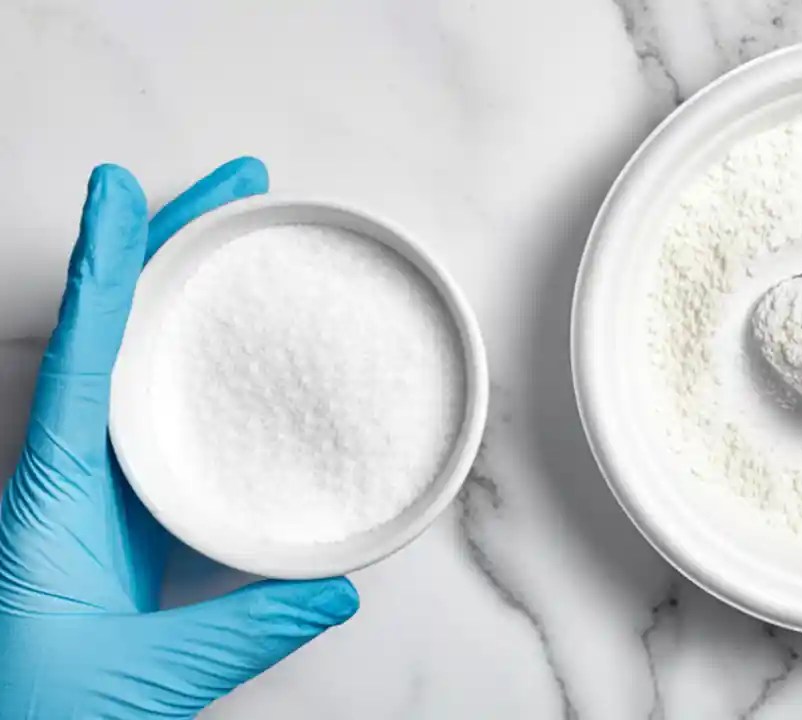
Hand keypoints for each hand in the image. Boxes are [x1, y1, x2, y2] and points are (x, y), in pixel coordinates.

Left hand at [0, 159, 358, 718]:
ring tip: (240, 240)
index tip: (117, 187)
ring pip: (140, 364)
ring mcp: (96, 491)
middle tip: (235, 187)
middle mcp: (70, 473)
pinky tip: (235, 352)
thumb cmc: (35, 714)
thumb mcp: (142, 677)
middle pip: (117, 328)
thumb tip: (335, 586)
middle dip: (169, 243)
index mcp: (52, 495)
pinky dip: (196, 365)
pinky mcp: (123, 516)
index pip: (82, 356)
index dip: (104, 266)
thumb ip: (242, 630)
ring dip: (185, 292)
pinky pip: (162, 418)